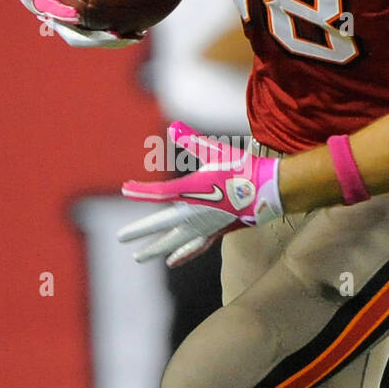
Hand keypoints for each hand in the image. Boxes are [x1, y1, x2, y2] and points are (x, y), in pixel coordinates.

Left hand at [117, 122, 282, 264]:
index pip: (158, 194)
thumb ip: (192, 140)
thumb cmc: (242, 168)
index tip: (124, 189)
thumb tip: (174, 126)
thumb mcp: (216, 151)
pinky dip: (182, 253)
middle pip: (160, 225)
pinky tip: (172, 261)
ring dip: (155, 249)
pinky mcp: (215, 232)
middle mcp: (194, 213)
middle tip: (120, 238)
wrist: (268, 190)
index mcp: (191, 192)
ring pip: (174, 241)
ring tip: (138, 257)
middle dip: (139, 231)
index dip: (139, 192)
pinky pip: (194, 246)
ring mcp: (204, 226)